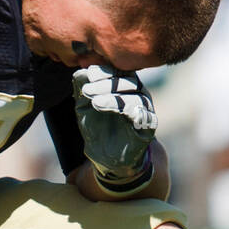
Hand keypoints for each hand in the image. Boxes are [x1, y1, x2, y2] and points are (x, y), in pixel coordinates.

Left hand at [72, 65, 157, 181]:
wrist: (106, 157)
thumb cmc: (97, 128)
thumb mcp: (84, 108)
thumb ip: (81, 90)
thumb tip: (79, 72)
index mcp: (124, 86)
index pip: (118, 72)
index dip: (104, 71)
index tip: (88, 74)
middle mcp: (138, 94)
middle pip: (127, 81)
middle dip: (105, 83)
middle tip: (87, 90)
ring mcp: (145, 108)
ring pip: (134, 96)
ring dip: (112, 97)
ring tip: (94, 102)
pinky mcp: (149, 124)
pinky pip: (142, 113)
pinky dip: (128, 109)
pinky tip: (112, 109)